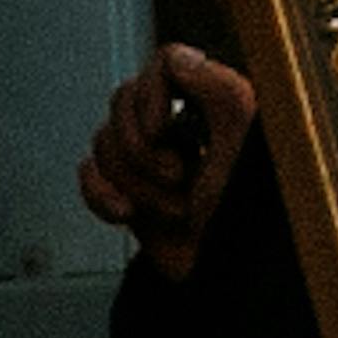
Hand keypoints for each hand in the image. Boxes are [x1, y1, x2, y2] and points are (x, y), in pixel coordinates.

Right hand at [79, 40, 255, 275]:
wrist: (229, 279)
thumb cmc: (250, 217)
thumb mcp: (246, 137)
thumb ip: (219, 84)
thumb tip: (178, 59)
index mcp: (215, 104)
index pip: (165, 62)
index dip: (151, 93)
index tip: (162, 127)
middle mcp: (182, 124)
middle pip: (122, 100)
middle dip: (144, 150)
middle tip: (181, 180)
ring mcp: (151, 159)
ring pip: (103, 140)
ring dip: (135, 183)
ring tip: (175, 209)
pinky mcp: (129, 191)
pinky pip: (88, 173)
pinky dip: (99, 194)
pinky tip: (125, 213)